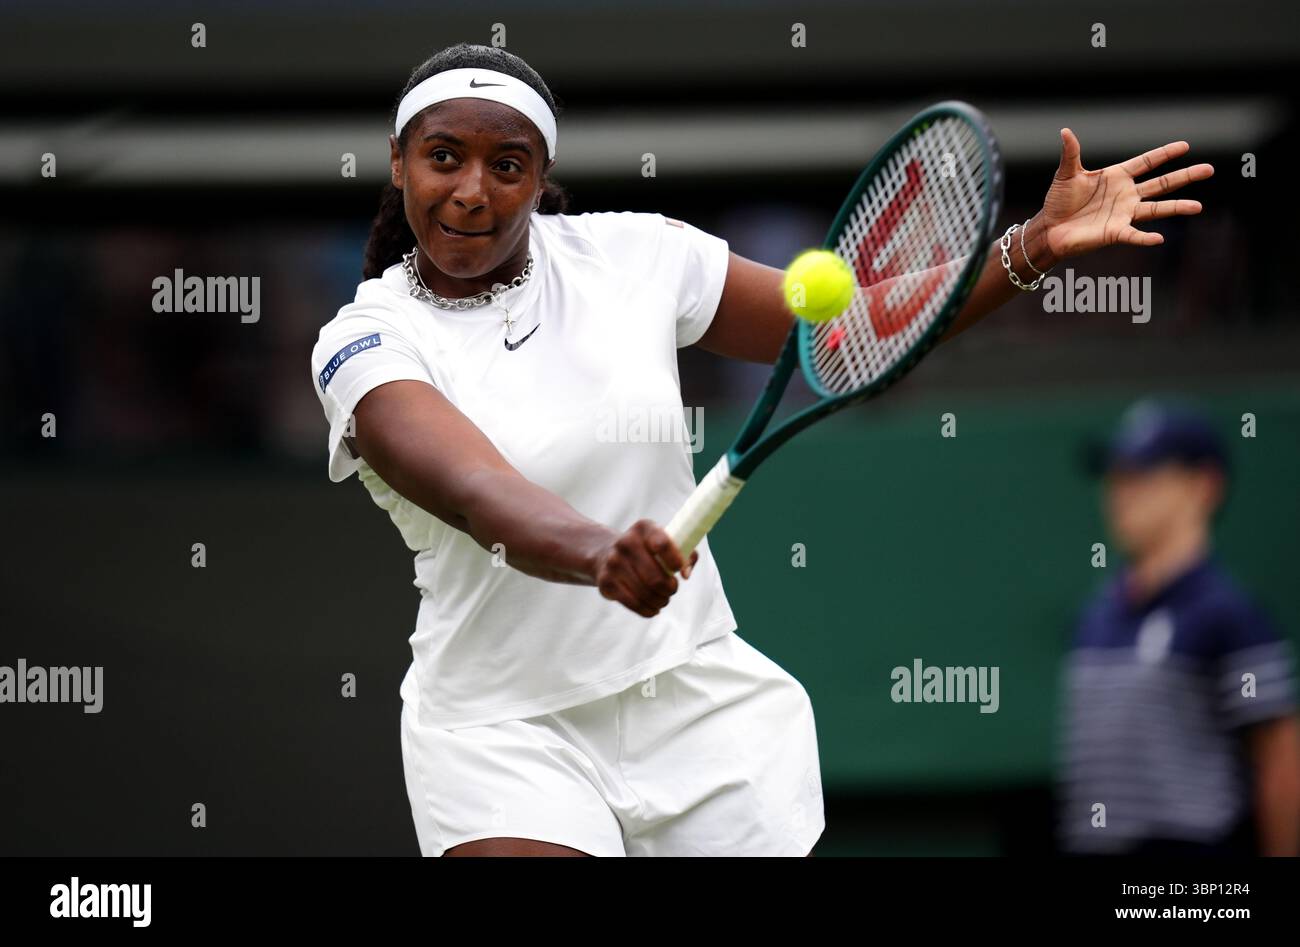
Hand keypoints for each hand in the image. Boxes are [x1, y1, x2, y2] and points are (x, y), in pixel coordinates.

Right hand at [593, 519, 697, 617]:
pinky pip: (633, 603)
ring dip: (660, 601)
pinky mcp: (606, 583)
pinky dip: (647, 610)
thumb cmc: (646, 550)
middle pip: (655, 577)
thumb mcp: (665, 542)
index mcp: (644, 528)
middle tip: (672, 589)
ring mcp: (613, 563)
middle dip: (669, 589)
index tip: (678, 569)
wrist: (607, 554)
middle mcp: (626, 542)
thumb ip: (686, 554)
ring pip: (645, 593)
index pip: (663, 544)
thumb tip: (685, 574)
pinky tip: (653, 609)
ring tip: (663, 600)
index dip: (675, 561)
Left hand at [1037, 128, 1213, 261]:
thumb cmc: (1059, 201)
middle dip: (1185, 176)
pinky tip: (1159, 238)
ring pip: (1156, 209)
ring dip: (1176, 207)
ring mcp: (1123, 214)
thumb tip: (1065, 131)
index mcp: (1117, 176)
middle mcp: (1126, 195)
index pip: (1147, 162)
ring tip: (1198, 207)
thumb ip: (1071, 153)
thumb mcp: (1067, 174)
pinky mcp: (1115, 232)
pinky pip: (1133, 235)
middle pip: (1161, 183)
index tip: (1185, 145)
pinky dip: (1145, 237)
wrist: (1050, 228)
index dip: (1165, 154)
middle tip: (1209, 169)